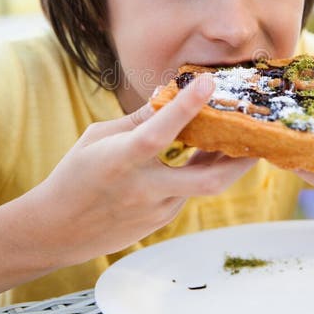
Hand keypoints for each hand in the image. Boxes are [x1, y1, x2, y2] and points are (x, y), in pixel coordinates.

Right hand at [30, 74, 255, 266]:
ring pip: (201, 185)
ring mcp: (155, 210)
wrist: (57, 231)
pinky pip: (187, 193)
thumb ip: (135, 120)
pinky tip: (204, 156)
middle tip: (257, 135)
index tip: (208, 82)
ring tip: (237, 139)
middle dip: (238, 160)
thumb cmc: (75, 175)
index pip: (158, 133)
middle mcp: (143, 188)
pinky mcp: (161, 221)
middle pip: (206, 180)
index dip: (184, 108)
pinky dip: (198, 173)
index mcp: (120, 161)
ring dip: (221, 162)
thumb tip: (165, 95)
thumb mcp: (98, 138)